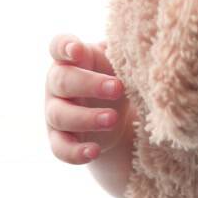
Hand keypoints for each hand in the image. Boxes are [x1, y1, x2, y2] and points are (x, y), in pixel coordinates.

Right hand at [45, 34, 132, 164]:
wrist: (114, 114)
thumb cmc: (115, 77)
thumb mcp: (120, 63)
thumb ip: (124, 51)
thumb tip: (143, 45)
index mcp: (72, 59)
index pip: (58, 46)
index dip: (64, 46)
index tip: (78, 50)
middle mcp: (57, 84)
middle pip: (62, 80)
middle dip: (89, 84)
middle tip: (117, 88)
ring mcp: (54, 111)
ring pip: (59, 115)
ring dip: (86, 117)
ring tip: (112, 119)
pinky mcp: (58, 138)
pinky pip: (59, 148)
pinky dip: (75, 152)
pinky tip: (93, 152)